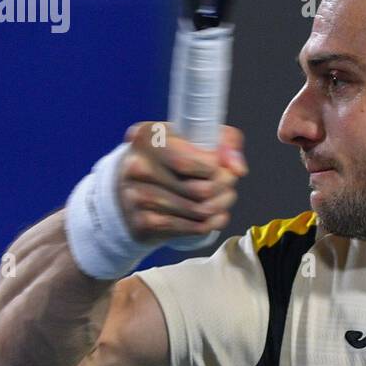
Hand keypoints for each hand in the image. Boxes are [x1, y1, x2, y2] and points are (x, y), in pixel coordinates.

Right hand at [118, 121, 246, 243]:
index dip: (219, 169)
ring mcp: (137, 197)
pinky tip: (210, 217)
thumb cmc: (170, 159)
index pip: (194, 161)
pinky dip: (210, 224)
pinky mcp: (143, 223)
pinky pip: (191, 228)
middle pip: (202, 189)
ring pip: (200, 210)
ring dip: (220, 207)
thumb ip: (225, 141)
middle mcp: (138, 167)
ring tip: (220, 200)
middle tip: (227, 186)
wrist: (128, 189)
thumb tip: (237, 168)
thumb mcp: (195, 137)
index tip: (224, 168)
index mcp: (148, 137)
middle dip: (225, 189)